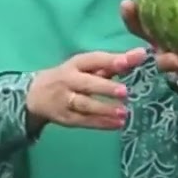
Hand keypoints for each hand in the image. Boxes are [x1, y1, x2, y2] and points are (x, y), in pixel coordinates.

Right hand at [25, 48, 145, 130]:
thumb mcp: (87, 66)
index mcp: (76, 63)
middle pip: (87, 84)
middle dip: (105, 87)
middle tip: (125, 92)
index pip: (94, 60)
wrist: (35, 95)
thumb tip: (142, 54)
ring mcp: (65, 100)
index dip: (109, 61)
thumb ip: (114, 62)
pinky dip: (101, 123)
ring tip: (124, 112)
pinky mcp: (65, 118)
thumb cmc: (71, 76)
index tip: (126, 62)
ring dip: (104, 109)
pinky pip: (84, 121)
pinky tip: (117, 124)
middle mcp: (68, 80)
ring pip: (85, 105)